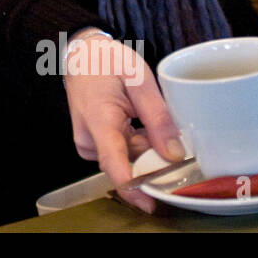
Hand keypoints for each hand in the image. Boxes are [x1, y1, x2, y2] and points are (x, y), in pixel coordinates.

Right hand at [62, 31, 184, 213]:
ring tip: (147, 118)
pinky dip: (136, 146)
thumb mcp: (139, 78)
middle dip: (153, 160)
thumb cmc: (108, 61)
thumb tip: (175, 155)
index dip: (133, 186)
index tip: (151, 202)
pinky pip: (120, 154)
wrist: (82, 54)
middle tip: (169, 135)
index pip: (113, 162)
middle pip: (126, 165)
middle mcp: (88, 139)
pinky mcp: (91, 145)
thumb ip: (157, 116)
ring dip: (145, 150)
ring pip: (126, 160)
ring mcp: (88, 144)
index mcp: (98, 119)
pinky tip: (139, 125)